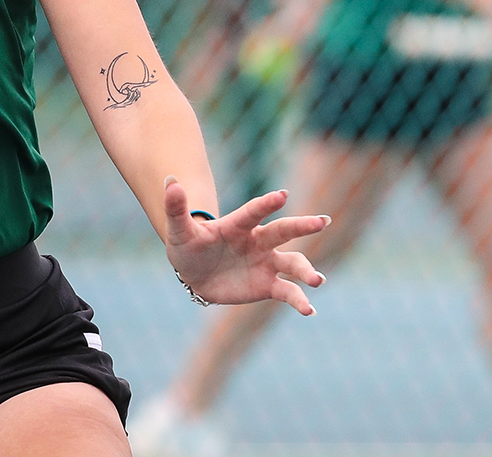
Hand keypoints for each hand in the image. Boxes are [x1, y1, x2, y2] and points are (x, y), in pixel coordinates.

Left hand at [163, 176, 328, 315]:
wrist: (195, 275)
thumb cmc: (188, 247)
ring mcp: (266, 263)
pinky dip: (300, 301)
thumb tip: (169, 181)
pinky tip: (309, 311)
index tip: (282, 195)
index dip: (266, 204)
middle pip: (283, 231)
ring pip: (293, 262)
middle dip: (302, 226)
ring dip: (306, 270)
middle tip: (322, 222)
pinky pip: (289, 292)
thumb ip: (176, 208)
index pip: (253, 212)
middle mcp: (258, 241)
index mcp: (237, 225)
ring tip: (317, 280)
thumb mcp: (178, 230)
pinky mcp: (269, 285)